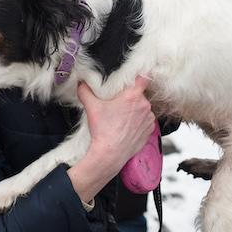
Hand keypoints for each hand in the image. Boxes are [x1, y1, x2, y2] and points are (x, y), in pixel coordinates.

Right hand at [68, 76, 155, 202]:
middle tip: (118, 105)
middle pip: (140, 96)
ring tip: (122, 119)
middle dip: (130, 98)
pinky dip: (138, 124)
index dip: (139, 77)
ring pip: (143, 109)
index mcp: (133, 96)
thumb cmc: (103, 131)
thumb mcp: (91, 107)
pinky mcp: (149, 131)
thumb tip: (81, 84)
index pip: (144, 78)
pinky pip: (145, 123)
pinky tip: (126, 128)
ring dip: (135, 111)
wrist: (110, 154)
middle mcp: (144, 106)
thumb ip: (85, 91)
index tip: (135, 79)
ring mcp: (149, 120)